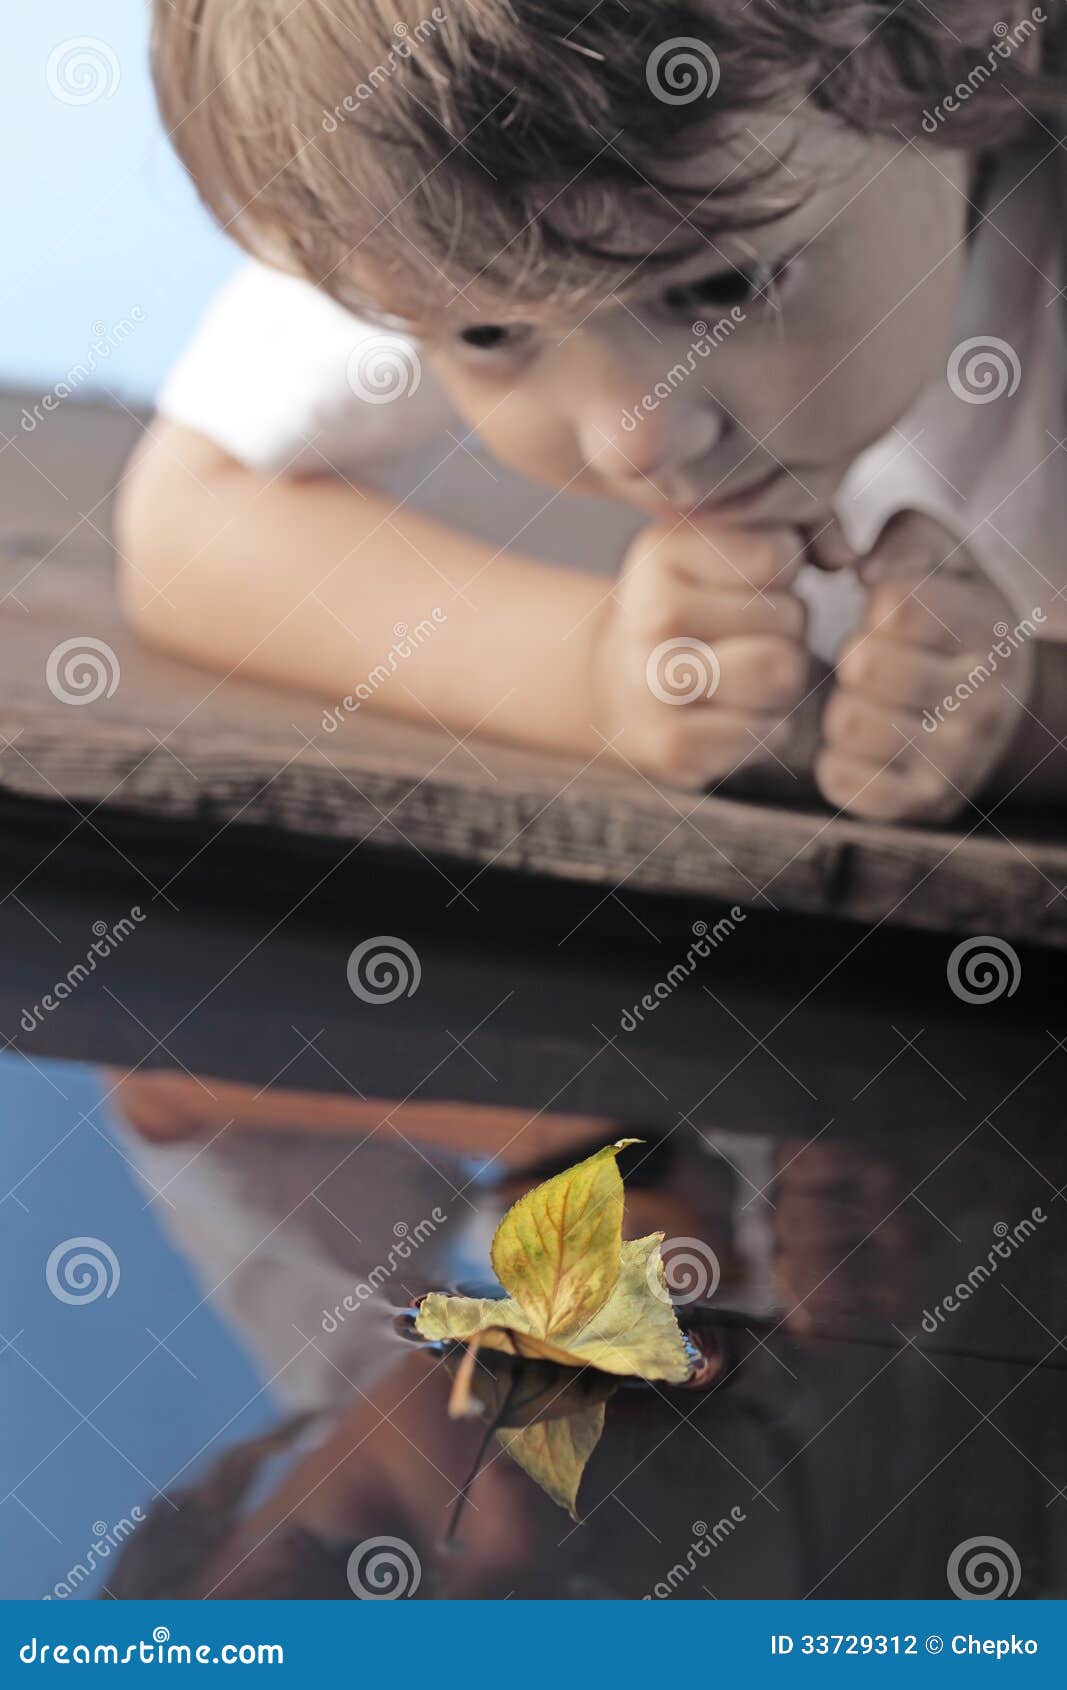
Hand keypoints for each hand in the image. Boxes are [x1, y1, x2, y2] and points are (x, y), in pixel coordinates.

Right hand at [593, 517, 816, 787]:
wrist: (618, 682)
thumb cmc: (696, 606)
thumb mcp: (723, 545)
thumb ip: (792, 526)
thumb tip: (844, 558)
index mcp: (664, 551)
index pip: (778, 555)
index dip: (783, 572)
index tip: (745, 583)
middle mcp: (651, 614)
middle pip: (790, 618)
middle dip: (787, 629)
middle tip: (746, 637)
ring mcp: (655, 684)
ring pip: (783, 674)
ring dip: (783, 680)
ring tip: (747, 674)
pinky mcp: (672, 745)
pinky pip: (769, 732)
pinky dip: (768, 727)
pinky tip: (733, 714)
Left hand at [817, 511, 1037, 823]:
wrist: (997, 709)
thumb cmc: (952, 618)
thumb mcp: (944, 559)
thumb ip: (906, 539)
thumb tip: (866, 569)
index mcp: (988, 628)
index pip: (902, 605)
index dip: (875, 607)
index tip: (887, 617)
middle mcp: (983, 700)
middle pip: (867, 666)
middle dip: (854, 657)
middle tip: (872, 664)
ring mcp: (956, 760)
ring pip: (848, 723)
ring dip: (840, 709)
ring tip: (868, 703)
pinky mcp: (922, 803)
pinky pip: (841, 779)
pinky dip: (836, 761)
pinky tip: (861, 746)